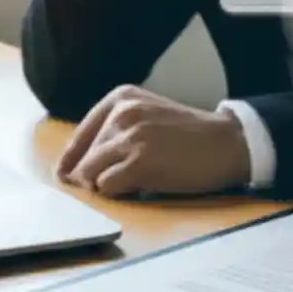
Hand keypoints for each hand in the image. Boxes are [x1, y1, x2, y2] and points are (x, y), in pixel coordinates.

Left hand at [57, 85, 251, 197]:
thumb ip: (114, 130)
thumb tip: (75, 167)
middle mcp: (122, 112)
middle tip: (114, 183)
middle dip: (92, 176)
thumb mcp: (148, 115)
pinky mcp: (140, 162)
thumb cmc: (188, 135)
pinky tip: (138, 188)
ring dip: (105, 185)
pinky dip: (117, 193)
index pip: (79, 135)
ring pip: (91, 174)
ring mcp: (131, 136)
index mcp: (121, 97)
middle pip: (84, 157)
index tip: (65, 175)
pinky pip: (107, 187)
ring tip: (131, 183)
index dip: (71, 159)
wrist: (227, 143)